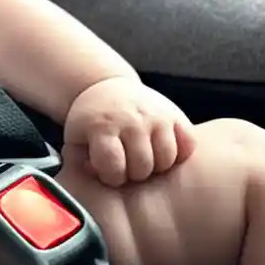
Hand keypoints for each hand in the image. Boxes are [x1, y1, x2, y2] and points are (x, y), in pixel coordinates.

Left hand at [63, 76, 195, 186]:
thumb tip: (98, 174)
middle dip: (134, 175)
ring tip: (144, 160)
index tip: (109, 172)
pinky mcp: (175, 114)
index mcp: (102, 125)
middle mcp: (131, 119)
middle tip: (127, 167)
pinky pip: (188, 144)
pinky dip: (179, 154)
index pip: (113, 165)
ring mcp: (156, 115)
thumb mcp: (76, 139)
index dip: (111, 177)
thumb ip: (80, 162)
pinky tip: (161, 151)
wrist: (107, 88)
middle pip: (143, 166)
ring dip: (156, 167)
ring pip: (167, 159)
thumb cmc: (91, 121)